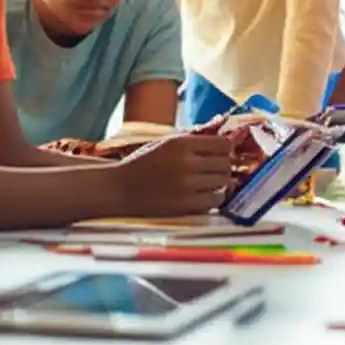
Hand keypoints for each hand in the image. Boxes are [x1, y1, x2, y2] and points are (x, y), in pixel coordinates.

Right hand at [114, 134, 233, 215]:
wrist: (119, 188)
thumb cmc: (143, 164)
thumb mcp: (166, 143)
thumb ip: (193, 141)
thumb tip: (224, 139)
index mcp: (181, 143)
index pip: (222, 144)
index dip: (224, 149)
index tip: (218, 154)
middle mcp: (186, 162)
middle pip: (225, 163)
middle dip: (222, 166)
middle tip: (213, 170)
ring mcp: (186, 185)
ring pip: (223, 182)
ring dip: (219, 183)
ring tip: (208, 183)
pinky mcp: (185, 205)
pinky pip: (215, 200)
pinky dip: (214, 198)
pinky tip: (204, 195)